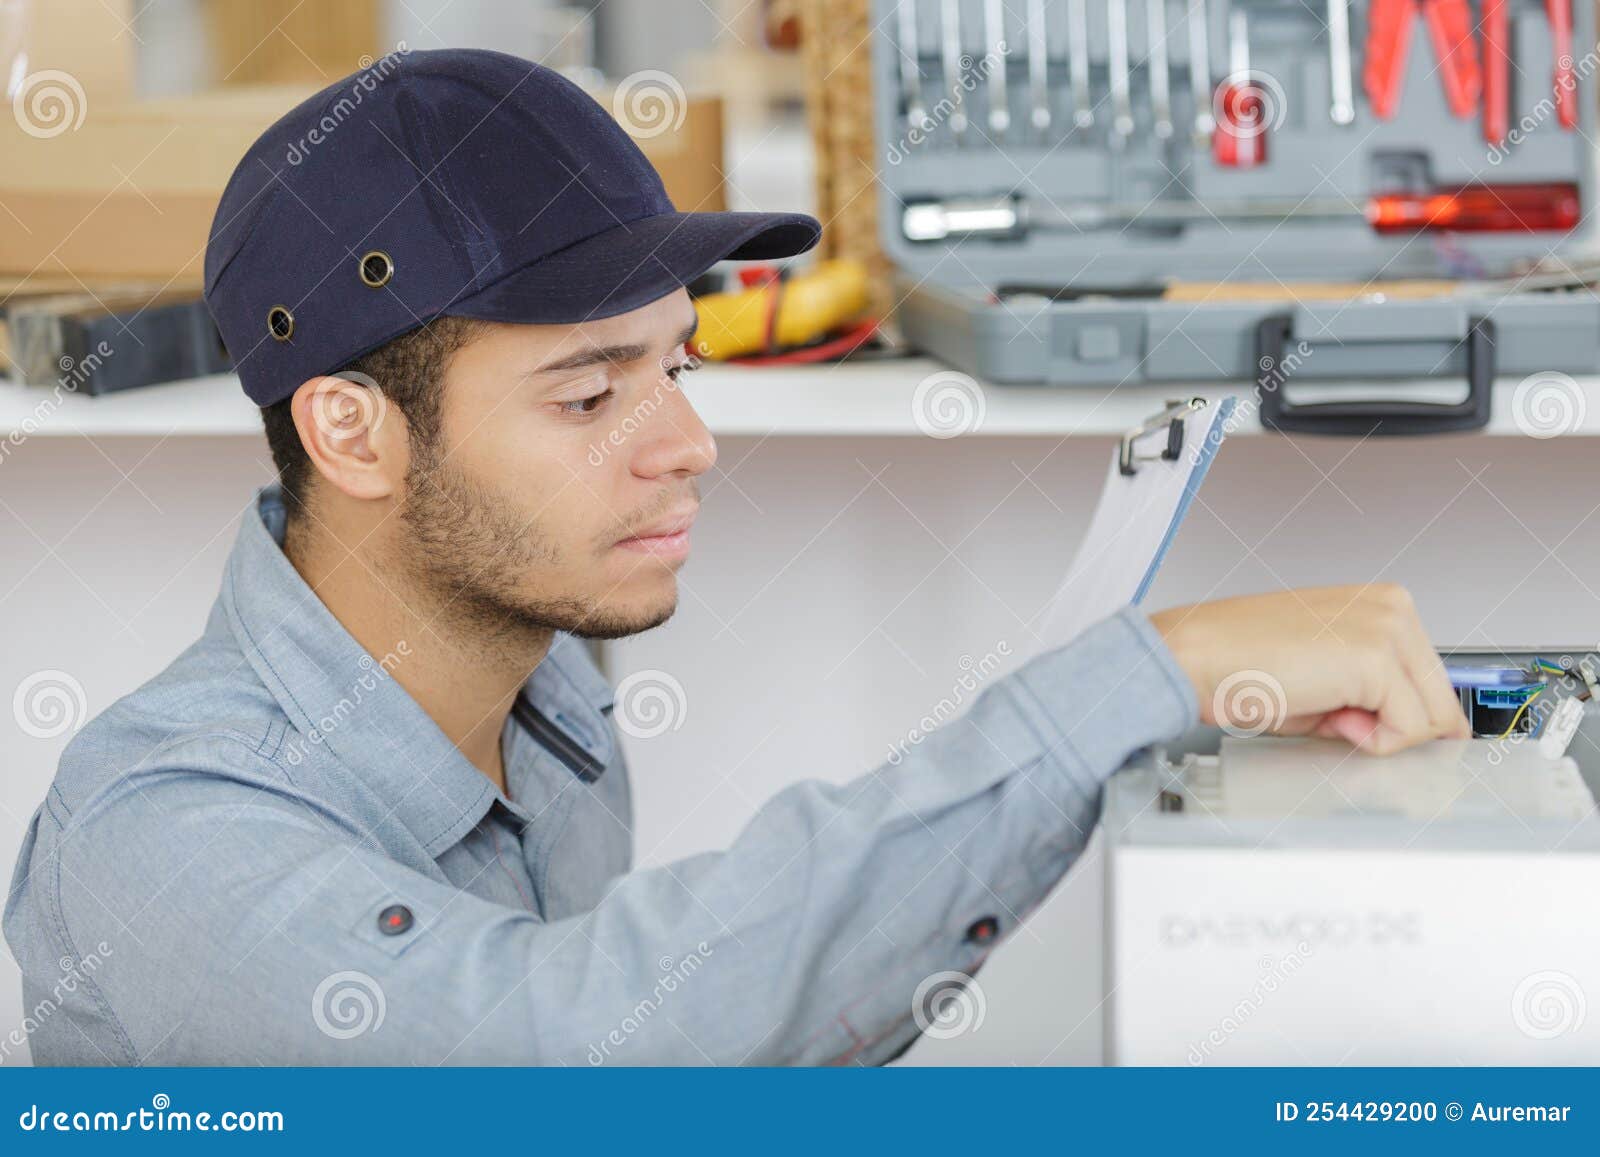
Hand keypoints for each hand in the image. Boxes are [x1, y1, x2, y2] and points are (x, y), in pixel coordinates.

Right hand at [1148, 584, 1470, 754]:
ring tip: (1328, 716)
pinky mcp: (1377, 659)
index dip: (1397, 714)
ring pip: (1432, 716)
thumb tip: (1407, 727)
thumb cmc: (1241, 663)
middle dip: (1393, 726)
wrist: (1196, 659)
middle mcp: (1392, 607)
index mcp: (1380, 604)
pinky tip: (1329, 720)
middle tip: (1336, 720)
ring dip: (1383, 734)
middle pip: (1440, 698)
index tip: (1367, 725)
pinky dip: (1374, 741)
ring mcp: (1389, 629)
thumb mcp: (1325, 674)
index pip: (1431, 678)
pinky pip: (1409, 728)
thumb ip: (1374, 693)